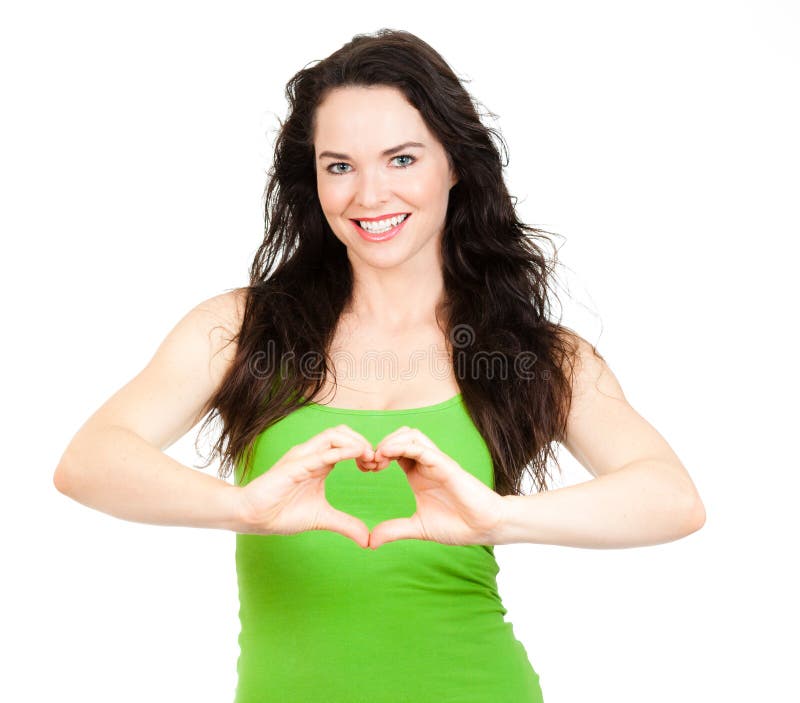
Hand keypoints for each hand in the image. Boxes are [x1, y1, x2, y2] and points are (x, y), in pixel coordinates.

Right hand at [236, 424, 376, 547]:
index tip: (377, 467)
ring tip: (368, 459)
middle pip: (342, 432)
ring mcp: (302, 458)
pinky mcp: (293, 467)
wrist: (252, 517)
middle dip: (363, 442)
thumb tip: (367, 540)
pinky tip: (356, 455)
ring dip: (356, 443)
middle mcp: (311, 454)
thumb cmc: (281, 512)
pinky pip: (320, 453)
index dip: (365, 450)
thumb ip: (346, 525)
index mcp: (319, 462)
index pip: (347, 442)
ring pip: (333, 435)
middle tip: (376, 462)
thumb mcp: (322, 518)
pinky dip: (341, 451)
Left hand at [365, 426, 506, 548]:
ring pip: (410, 434)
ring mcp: (436, 462)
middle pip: (399, 436)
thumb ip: (394, 530)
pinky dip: (402, 446)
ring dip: (390, 441)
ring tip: (378, 458)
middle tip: (369, 463)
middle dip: (380, 444)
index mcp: (417, 473)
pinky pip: (422, 447)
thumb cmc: (457, 524)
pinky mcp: (445, 465)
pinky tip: (388, 455)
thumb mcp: (418, 528)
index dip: (376, 455)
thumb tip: (370, 542)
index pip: (393, 450)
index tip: (365, 469)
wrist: (484, 528)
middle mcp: (425, 463)